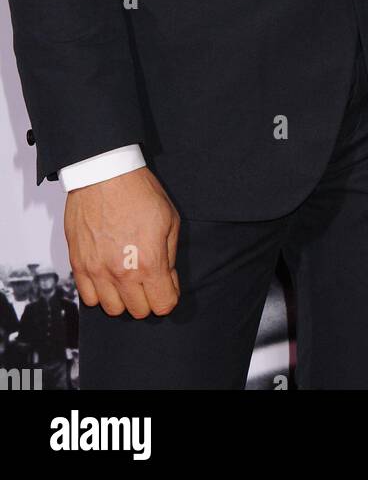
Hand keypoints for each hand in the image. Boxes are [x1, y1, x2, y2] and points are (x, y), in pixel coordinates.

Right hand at [65, 166, 179, 317]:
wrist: (104, 173)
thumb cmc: (139, 192)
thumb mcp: (170, 219)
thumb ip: (169, 255)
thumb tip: (166, 277)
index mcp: (149, 263)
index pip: (164, 305)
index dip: (169, 296)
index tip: (167, 284)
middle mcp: (122, 273)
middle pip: (139, 311)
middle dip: (148, 298)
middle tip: (149, 279)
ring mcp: (97, 271)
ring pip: (113, 309)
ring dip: (123, 298)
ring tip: (127, 278)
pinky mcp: (79, 265)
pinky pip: (88, 298)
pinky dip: (100, 293)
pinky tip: (107, 275)